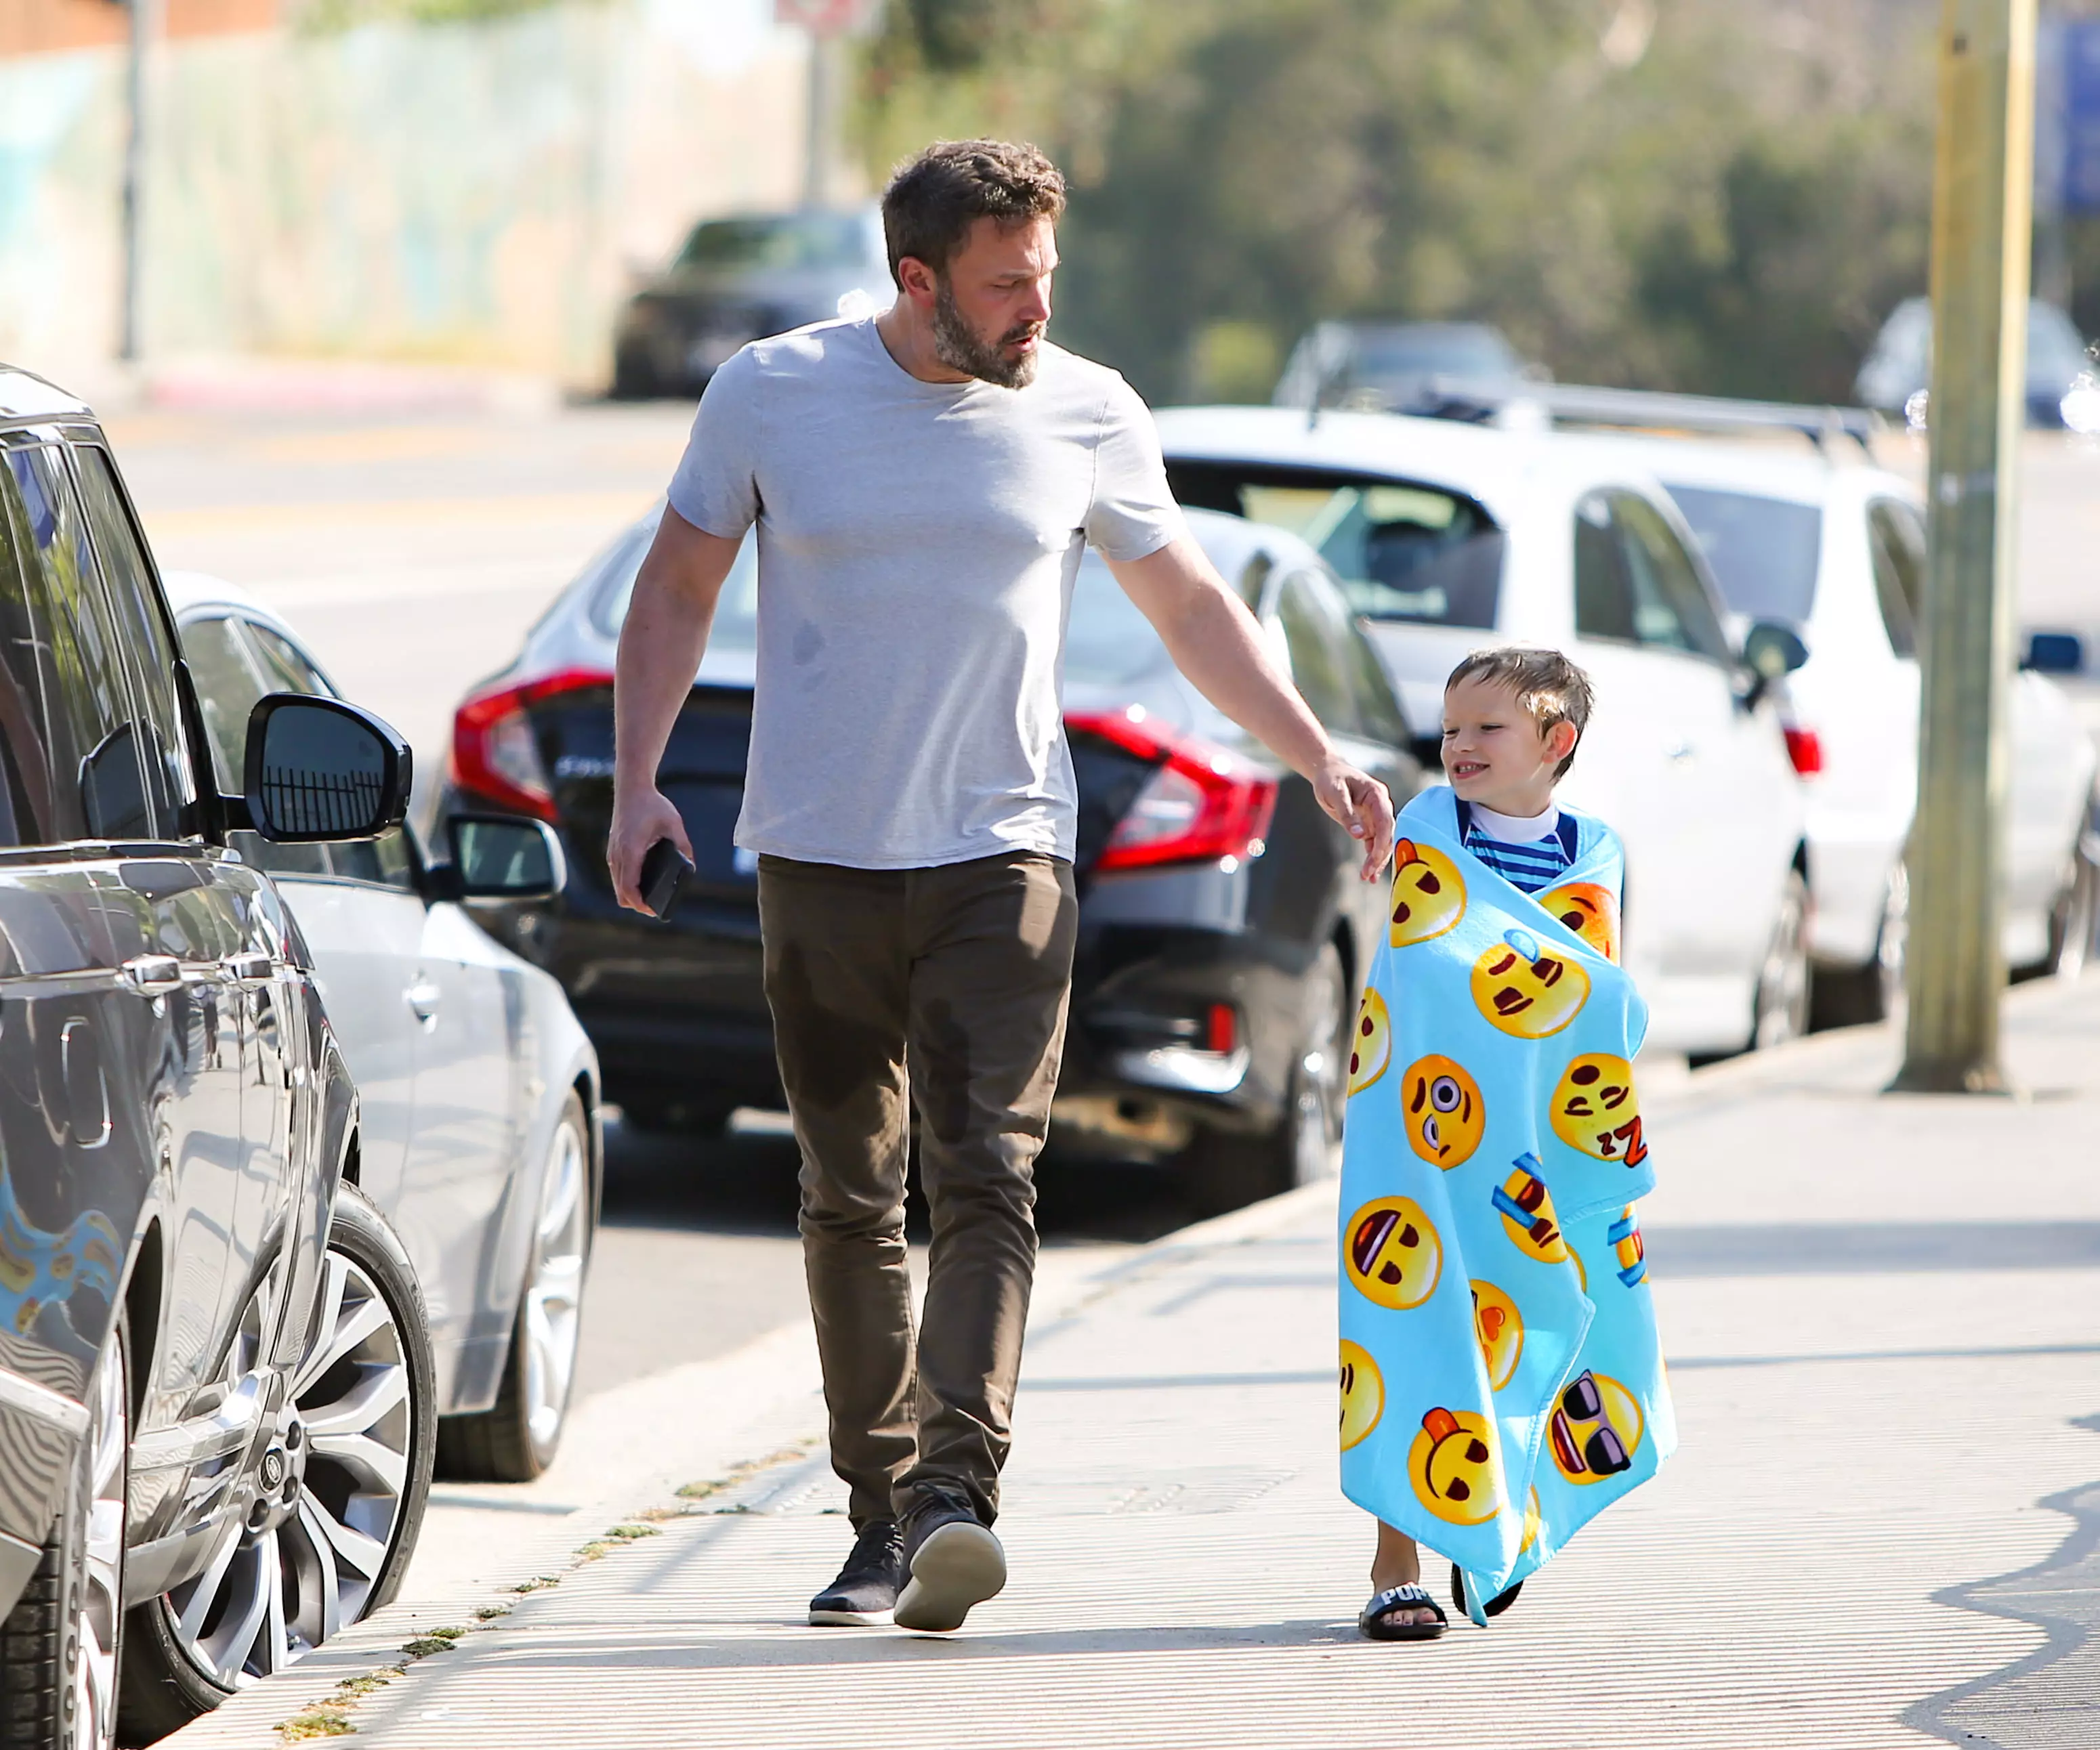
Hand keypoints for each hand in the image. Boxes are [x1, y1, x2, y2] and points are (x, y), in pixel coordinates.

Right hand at [608, 783, 691, 912]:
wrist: (631, 788)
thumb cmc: (652, 804)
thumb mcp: (674, 824)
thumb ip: (683, 845)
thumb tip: (690, 866)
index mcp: (631, 851)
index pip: (630, 887)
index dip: (640, 904)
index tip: (653, 910)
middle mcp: (618, 855)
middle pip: (620, 893)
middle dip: (636, 904)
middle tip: (655, 908)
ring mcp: (613, 853)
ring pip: (616, 886)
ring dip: (630, 895)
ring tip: (650, 900)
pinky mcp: (613, 850)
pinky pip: (617, 875)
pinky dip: (626, 885)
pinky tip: (641, 885)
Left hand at [1313, 760, 1394, 881]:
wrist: (1327, 772)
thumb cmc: (1331, 779)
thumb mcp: (1335, 793)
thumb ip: (1348, 814)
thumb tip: (1360, 835)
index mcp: (1377, 795)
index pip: (1386, 821)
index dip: (1382, 841)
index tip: (1375, 858)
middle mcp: (1381, 806)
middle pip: (1387, 834)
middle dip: (1379, 855)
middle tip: (1368, 874)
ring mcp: (1376, 815)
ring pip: (1382, 840)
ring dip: (1377, 859)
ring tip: (1368, 878)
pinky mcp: (1369, 823)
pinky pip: (1374, 842)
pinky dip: (1372, 856)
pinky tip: (1369, 872)